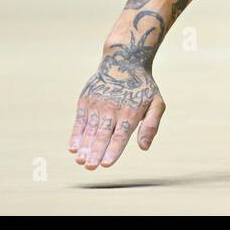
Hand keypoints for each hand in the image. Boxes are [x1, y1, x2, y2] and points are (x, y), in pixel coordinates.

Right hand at [69, 16, 166, 169]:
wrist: (124, 62)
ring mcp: (97, 104)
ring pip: (90, 130)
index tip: (106, 163)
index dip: (113, 150)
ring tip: (81, 161)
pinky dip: (75, 135)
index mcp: (130, 112)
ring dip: (84, 147)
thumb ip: (151, 125)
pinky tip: (73, 148)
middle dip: (96, 152)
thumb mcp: (156, 102)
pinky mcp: (85, 101)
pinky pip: (79, 121)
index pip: (120, 135)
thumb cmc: (142, 88)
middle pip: (103, 135)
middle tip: (90, 167)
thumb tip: (144, 148)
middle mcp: (112, 109)